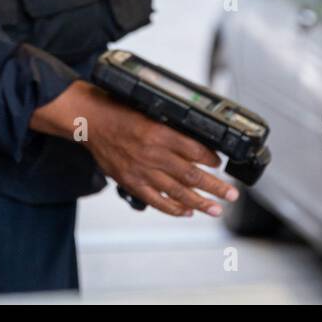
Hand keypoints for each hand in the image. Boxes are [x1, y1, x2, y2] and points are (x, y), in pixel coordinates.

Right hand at [32, 82, 237, 217]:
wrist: (89, 121)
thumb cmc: (117, 111)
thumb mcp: (148, 110)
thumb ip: (169, 126)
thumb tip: (195, 141)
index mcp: (159, 132)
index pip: (194, 150)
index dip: (211, 159)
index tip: (220, 164)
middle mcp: (152, 153)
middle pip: (191, 175)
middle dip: (215, 187)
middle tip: (231, 194)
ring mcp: (142, 171)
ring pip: (177, 192)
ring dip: (200, 202)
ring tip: (216, 208)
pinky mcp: (131, 182)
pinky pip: (156, 200)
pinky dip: (173, 208)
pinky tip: (186, 211)